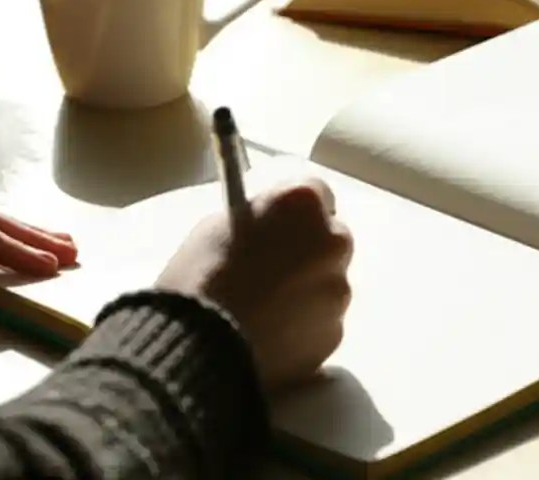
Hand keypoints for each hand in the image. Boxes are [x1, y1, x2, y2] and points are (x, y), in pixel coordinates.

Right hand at [156, 176, 353, 392]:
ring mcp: (339, 291)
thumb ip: (258, 220)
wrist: (199, 348)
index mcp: (303, 204)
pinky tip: (271, 336)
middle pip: (329, 239)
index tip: (279, 225)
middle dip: (307, 250)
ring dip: (306, 290)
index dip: (294, 211)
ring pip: (328, 284)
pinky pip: (322, 323)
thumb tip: (269, 228)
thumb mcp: (218, 226)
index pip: (316, 192)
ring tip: (265, 310)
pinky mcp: (335, 334)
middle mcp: (333, 242)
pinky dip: (304, 327)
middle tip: (271, 269)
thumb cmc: (201, 276)